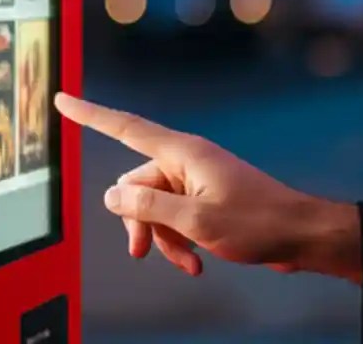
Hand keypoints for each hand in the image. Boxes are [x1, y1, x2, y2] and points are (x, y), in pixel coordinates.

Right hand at [55, 93, 362, 281]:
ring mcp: (196, 180)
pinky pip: (175, 217)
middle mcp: (185, 161)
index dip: (89, 115)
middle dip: (138, 221)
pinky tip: (196, 262)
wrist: (301, 235)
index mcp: (182, 153)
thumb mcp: (196, 221)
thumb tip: (110, 194)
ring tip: (187, 262)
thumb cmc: (258, 223)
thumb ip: (148, 207)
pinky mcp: (206, 199)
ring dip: (163, 238)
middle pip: (136, 185)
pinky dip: (179, 241)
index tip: (61, 99)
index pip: (125, 128)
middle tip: (143, 253)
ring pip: (154, 207)